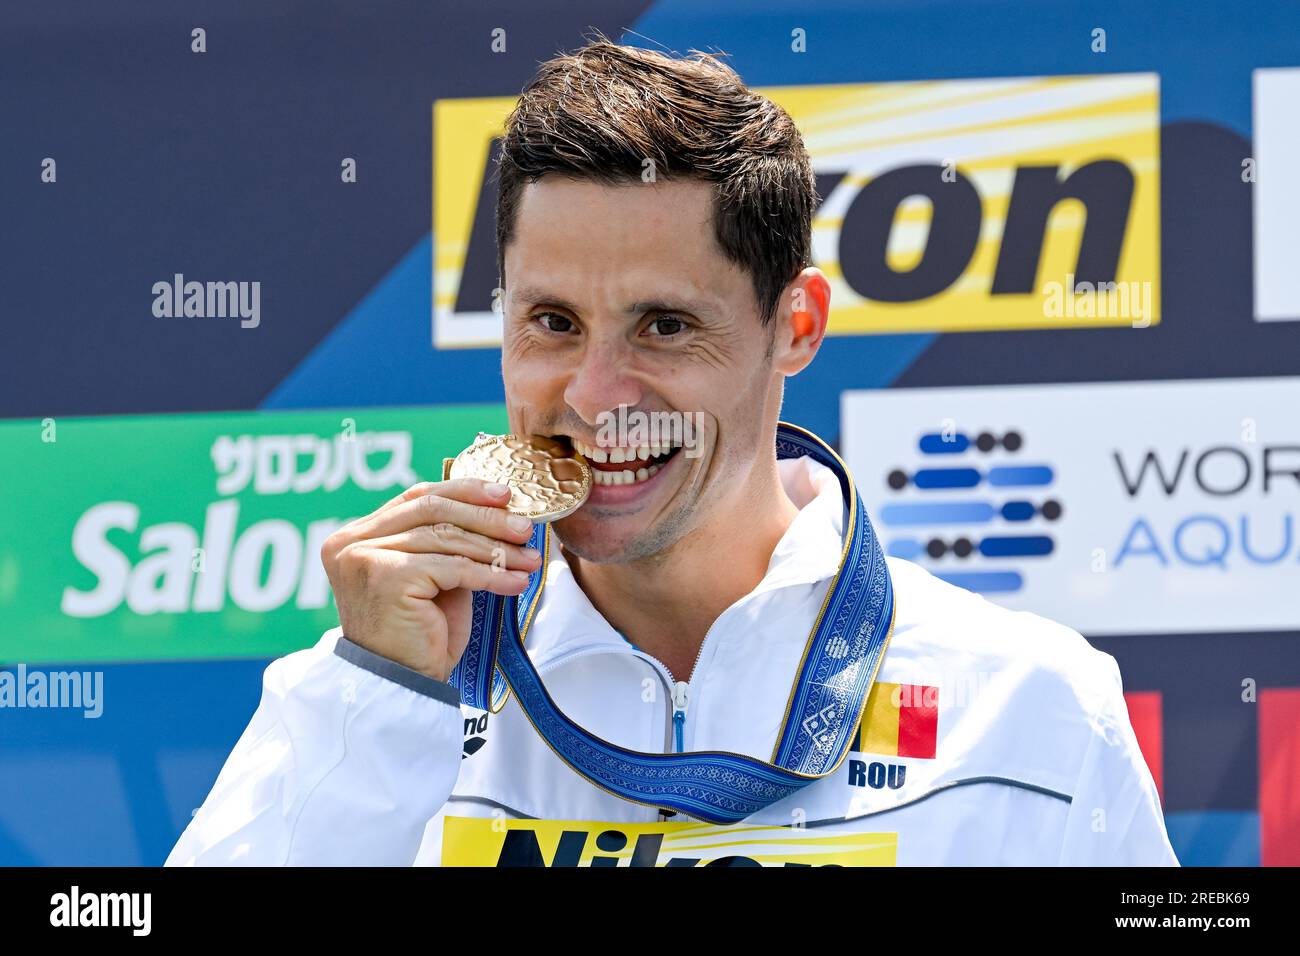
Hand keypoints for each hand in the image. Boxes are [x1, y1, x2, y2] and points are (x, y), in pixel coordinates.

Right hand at [321, 478, 540, 681]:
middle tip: (526, 527)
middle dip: (486, 517)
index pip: (417, 497)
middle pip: (432, 510)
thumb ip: (446, 542)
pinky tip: (515, 581)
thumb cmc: (417, 635)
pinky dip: (490, 574)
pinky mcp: (388, 577)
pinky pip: (452, 567)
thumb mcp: (432, 577)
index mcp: (357, 534)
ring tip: (530, 558)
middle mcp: (352, 541)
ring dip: (497, 549)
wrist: (399, 686)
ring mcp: (366, 556)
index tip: (504, 494)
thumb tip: (497, 510)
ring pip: (446, 537)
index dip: (464, 491)